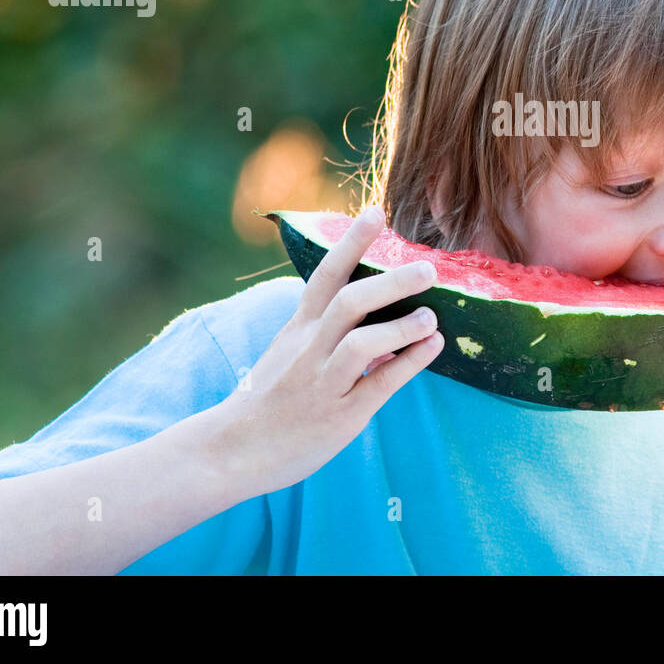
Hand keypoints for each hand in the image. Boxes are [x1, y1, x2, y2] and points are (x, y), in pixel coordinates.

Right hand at [217, 206, 444, 496]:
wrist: (231, 451)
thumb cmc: (269, 399)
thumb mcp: (288, 352)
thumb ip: (325, 329)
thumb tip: (376, 310)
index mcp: (298, 328)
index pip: (324, 274)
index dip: (351, 242)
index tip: (375, 213)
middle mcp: (309, 349)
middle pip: (350, 301)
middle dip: (392, 282)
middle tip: (428, 269)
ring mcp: (323, 382)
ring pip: (363, 342)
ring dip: (403, 326)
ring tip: (431, 316)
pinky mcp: (340, 415)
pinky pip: (379, 384)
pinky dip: (410, 362)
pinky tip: (432, 347)